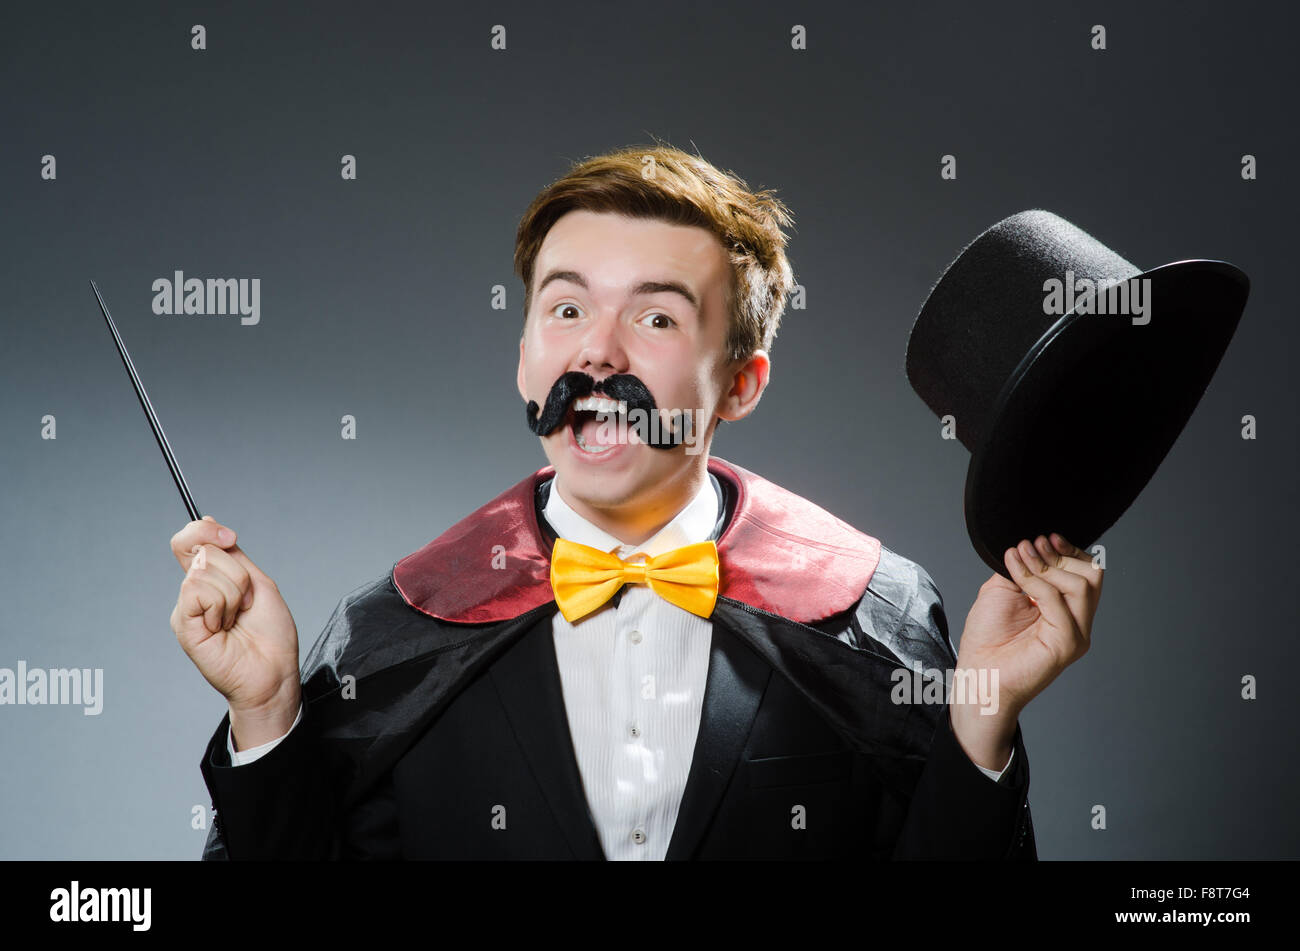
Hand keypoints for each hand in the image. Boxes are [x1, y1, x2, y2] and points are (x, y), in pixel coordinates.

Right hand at [169, 516, 300, 746]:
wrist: (274, 671)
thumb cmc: (270, 634)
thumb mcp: (257, 582)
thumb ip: (232, 555)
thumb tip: (207, 521)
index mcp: (210, 579)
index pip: (190, 540)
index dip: (206, 531)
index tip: (231, 538)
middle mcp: (194, 591)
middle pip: (203, 551)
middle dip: (237, 573)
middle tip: (245, 602)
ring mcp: (186, 608)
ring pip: (205, 571)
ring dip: (233, 593)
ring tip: (237, 618)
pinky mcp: (183, 625)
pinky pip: (197, 592)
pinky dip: (221, 606)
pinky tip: (224, 627)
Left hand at [950, 534, 1103, 767]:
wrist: (977, 674)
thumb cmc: (987, 639)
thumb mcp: (1003, 590)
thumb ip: (1022, 569)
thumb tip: (1029, 544)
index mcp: (1066, 608)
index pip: (1087, 572)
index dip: (1069, 550)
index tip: (1044, 537)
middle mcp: (1077, 621)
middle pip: (1092, 575)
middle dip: (1059, 555)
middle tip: (1030, 547)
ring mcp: (1076, 633)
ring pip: (1082, 585)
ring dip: (1046, 565)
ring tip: (1020, 558)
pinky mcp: (1068, 643)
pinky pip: (1059, 601)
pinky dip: (1036, 581)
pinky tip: (1016, 572)